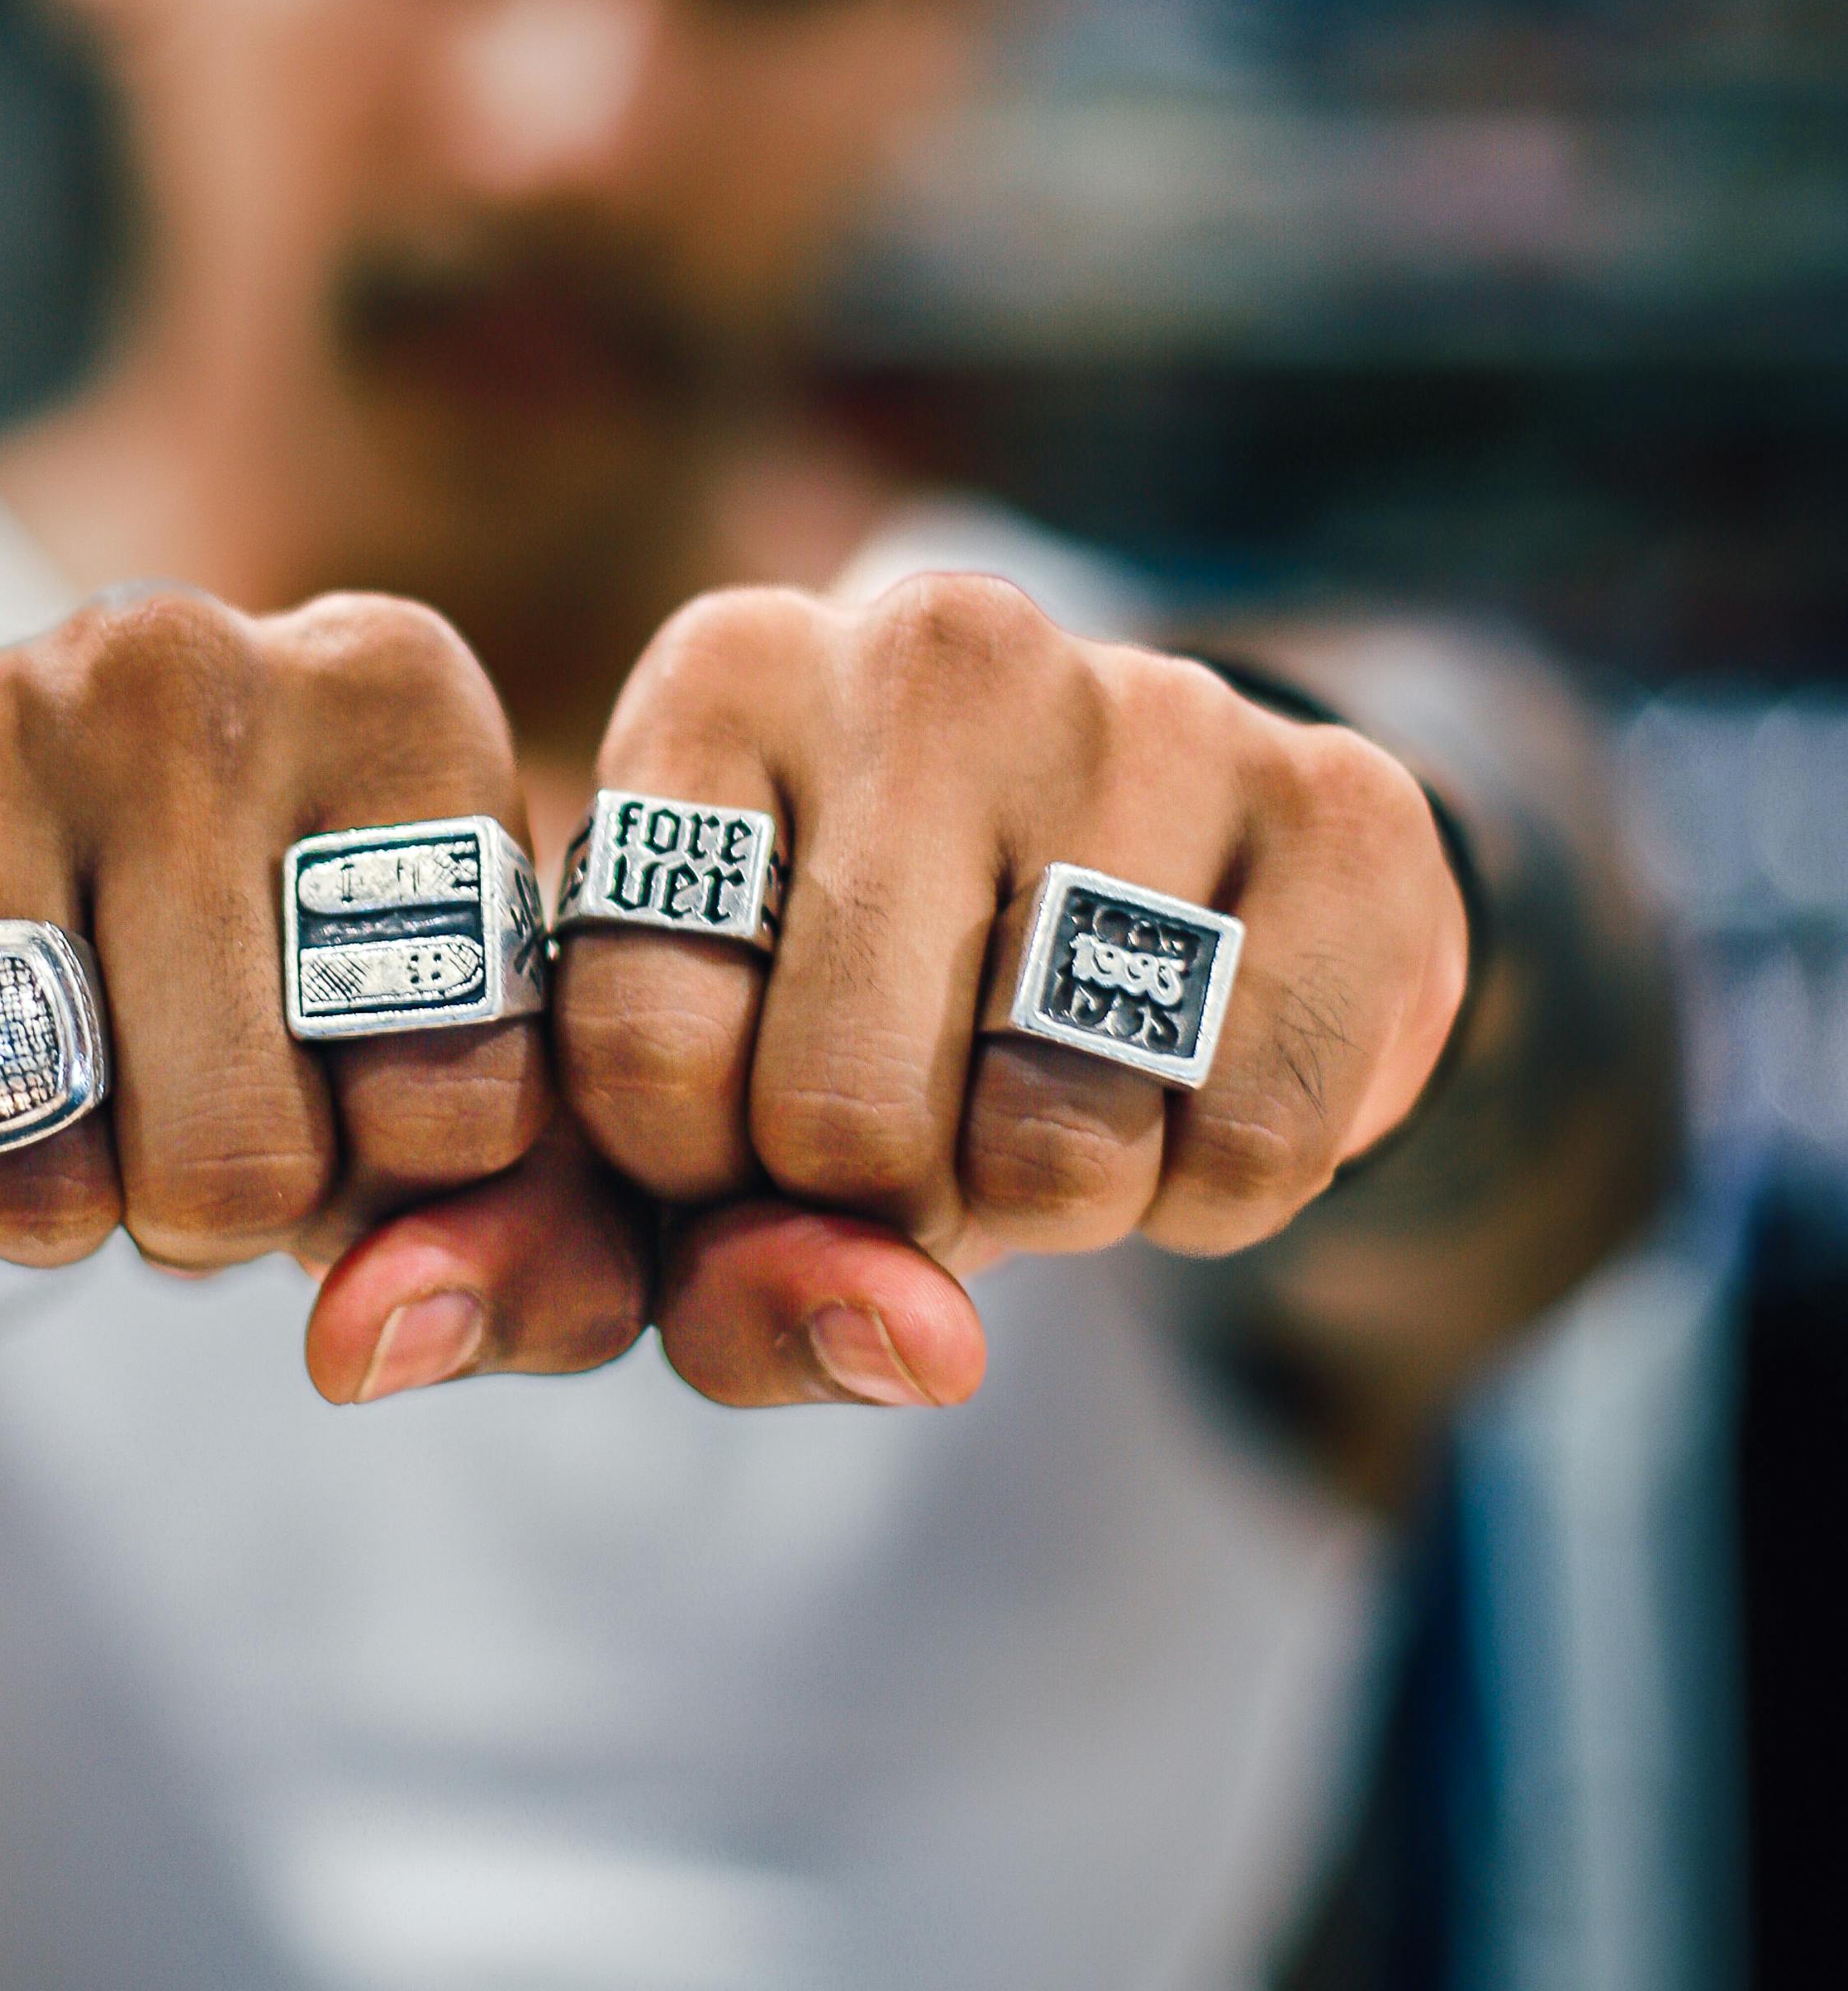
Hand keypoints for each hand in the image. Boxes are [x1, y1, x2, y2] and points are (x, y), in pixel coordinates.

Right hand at [0, 591, 642, 1385]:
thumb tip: (373, 1343)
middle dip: (210, 1215)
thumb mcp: (468, 1082)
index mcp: (390, 691)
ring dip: (40, 1217)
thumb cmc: (285, 977)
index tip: (356, 1084)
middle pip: (236, 1162)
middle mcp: (172, 663)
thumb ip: (535, 1245)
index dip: (399, 1173)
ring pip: (21, 1171)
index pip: (459, 1096)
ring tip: (53, 1112)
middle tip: (181, 1120)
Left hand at [541, 571, 1471, 1411]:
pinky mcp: (1345, 803)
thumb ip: (704, 1282)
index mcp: (726, 681)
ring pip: (1054, 1141)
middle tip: (925, 1121)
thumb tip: (909, 1343)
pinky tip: (1187, 1079)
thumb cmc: (872, 1009)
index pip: (644, 1043)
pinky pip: (1251, 1151)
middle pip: (842, 1115)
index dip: (695, 1175)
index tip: (739, 1129)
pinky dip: (1210, 1197)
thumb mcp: (714, 1127)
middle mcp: (931, 647)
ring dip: (1054, 1203)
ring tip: (1051, 1084)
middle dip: (884, 1204)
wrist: (1164, 884)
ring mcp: (1153, 706)